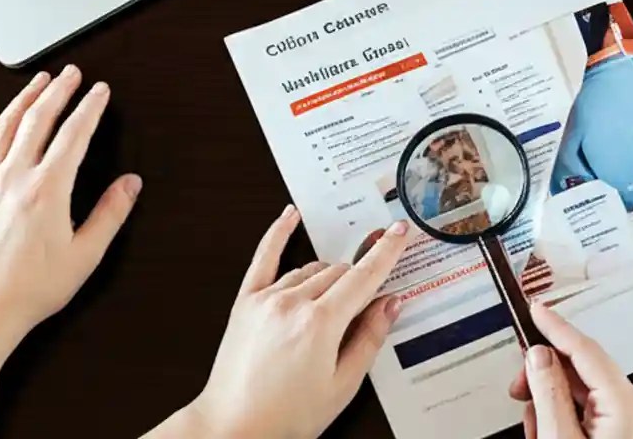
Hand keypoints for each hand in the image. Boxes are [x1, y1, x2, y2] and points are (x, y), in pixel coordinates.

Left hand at [0, 66, 141, 344]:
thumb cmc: (31, 288)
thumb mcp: (85, 254)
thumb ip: (110, 214)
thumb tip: (130, 184)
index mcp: (48, 190)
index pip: (74, 135)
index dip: (90, 108)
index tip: (100, 92)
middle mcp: (14, 178)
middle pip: (38, 120)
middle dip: (58, 91)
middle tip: (71, 73)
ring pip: (5, 127)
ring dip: (24, 99)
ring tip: (39, 81)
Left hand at [169, 208, 408, 438]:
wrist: (231, 428)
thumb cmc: (285, 417)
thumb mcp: (342, 386)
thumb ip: (369, 339)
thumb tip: (391, 304)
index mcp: (321, 324)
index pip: (364, 276)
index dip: (387, 252)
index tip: (401, 231)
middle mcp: (292, 303)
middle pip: (340, 273)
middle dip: (357, 281)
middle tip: (364, 304)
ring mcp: (266, 299)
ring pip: (311, 269)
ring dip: (329, 277)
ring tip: (332, 306)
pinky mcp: (245, 302)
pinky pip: (264, 258)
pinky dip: (278, 233)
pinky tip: (289, 215)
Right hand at [509, 304, 632, 438]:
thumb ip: (549, 395)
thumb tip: (540, 357)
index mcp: (627, 405)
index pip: (586, 351)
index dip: (556, 327)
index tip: (537, 309)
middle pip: (582, 369)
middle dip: (545, 376)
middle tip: (519, 385)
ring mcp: (632, 419)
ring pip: (581, 390)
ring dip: (550, 400)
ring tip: (534, 427)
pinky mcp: (623, 430)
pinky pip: (587, 408)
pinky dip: (562, 414)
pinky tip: (545, 430)